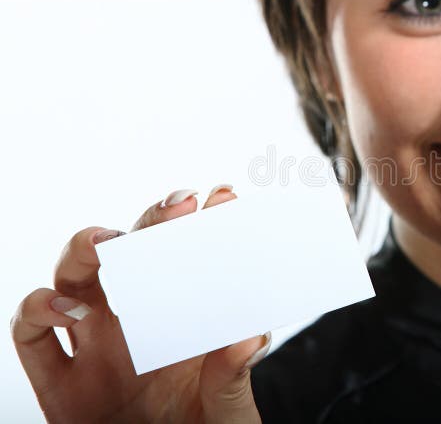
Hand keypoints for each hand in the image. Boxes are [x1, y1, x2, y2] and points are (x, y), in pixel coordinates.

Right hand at [11, 185, 268, 423]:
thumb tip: (250, 336)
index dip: (199, 226)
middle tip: (179, 205)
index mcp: (180, 323)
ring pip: (72, 279)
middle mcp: (133, 326)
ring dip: (84, 251)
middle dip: (149, 223)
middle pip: (129, 255)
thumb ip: (233, 376)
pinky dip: (36, 312)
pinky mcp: (59, 386)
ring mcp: (93, 350)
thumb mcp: (229, 412)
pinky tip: (63, 312)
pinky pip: (30, 337)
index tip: (223, 197)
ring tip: (110, 246)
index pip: (187, 259)